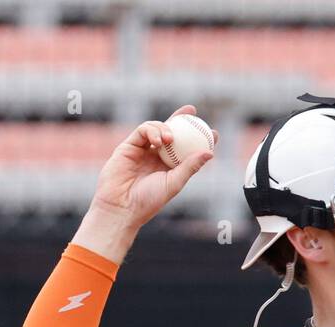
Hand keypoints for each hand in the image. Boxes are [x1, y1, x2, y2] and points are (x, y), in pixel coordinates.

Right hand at [88, 104, 219, 228]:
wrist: (121, 206)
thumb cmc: (149, 200)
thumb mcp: (174, 182)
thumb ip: (190, 166)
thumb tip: (210, 152)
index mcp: (170, 166)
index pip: (186, 148)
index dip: (199, 137)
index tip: (213, 132)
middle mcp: (156, 156)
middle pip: (171, 132)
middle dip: (182, 118)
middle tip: (192, 111)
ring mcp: (142, 150)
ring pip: (156, 128)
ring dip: (165, 128)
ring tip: (170, 139)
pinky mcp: (128, 146)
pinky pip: (142, 130)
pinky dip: (152, 131)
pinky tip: (159, 140)